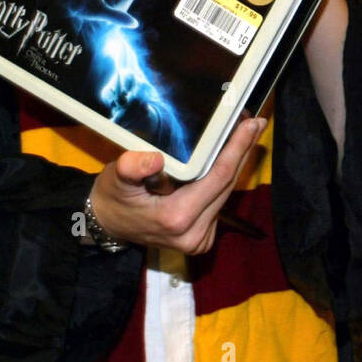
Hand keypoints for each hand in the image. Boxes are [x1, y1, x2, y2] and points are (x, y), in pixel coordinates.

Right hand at [88, 116, 266, 253]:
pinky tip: (228, 156)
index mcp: (177, 218)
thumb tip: (154, 158)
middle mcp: (195, 233)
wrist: (108, 224)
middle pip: (227, 184)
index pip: (218, 177)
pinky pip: (219, 201)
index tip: (252, 125)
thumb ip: (131, 168)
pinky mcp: (202, 239)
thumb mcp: (116, 178)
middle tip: (253, 122)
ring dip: (236, 163)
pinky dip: (224, 178)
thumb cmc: (114, 197)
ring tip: (243, 133)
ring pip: (226, 192)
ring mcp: (200, 239)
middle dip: (241, 151)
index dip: (237, 149)